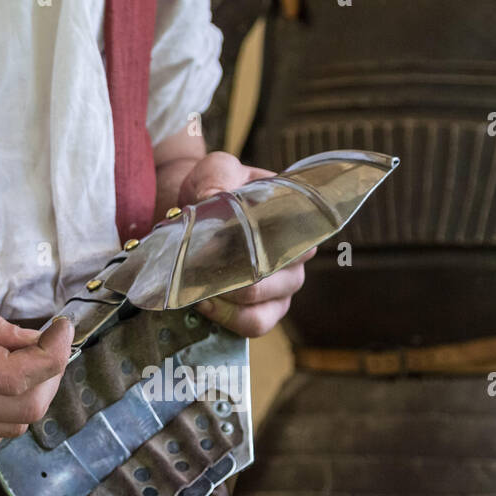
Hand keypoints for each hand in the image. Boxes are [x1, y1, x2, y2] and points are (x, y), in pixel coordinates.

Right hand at [0, 279, 72, 448]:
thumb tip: (31, 338)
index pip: (16, 375)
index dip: (53, 355)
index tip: (61, 331)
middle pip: (23, 408)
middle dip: (50, 377)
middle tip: (46, 347)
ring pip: (10, 427)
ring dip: (29, 396)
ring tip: (23, 364)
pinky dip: (5, 413)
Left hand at [175, 151, 312, 337]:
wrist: (199, 209)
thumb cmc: (216, 188)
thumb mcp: (217, 170)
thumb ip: (218, 176)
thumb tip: (212, 199)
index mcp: (295, 221)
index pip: (295, 238)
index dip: (260, 243)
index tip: (222, 239)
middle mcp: (296, 258)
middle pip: (275, 279)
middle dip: (233, 276)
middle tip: (199, 266)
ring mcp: (283, 288)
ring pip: (263, 306)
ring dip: (227, 300)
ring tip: (199, 286)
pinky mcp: (266, 311)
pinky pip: (254, 325)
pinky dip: (228, 318)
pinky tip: (205, 303)